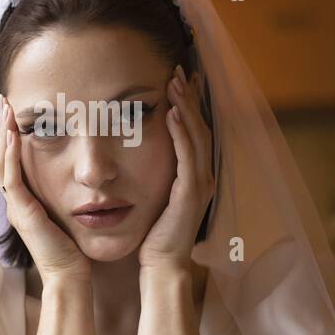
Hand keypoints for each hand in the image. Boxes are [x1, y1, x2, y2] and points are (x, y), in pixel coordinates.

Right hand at [0, 94, 90, 281]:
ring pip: (1, 164)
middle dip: (2, 128)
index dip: (9, 134)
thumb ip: (66, 192)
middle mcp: (15, 201)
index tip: (13, 110)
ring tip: (7, 110)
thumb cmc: (73, 248)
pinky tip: (17, 136)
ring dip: (4, 135)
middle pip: (0, 157)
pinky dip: (13, 156)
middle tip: (4, 100)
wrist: (70, 276)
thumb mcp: (68, 211)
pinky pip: (12, 180)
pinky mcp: (23, 214)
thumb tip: (81, 171)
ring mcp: (16, 208)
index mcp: (23, 199)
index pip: (9, 160)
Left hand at [138, 65, 215, 270]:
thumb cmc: (152, 232)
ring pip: (196, 135)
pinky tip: (171, 113)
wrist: (160, 265)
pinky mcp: (191, 193)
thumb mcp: (151, 194)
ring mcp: (200, 183)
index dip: (188, 103)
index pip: (194, 130)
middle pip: (199, 126)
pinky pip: (188, 156)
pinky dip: (181, 132)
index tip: (176, 78)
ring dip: (186, 106)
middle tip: (177, 70)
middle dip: (189, 97)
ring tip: (174, 82)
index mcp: (194, 174)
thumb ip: (148, 172)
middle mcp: (203, 175)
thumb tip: (132, 150)